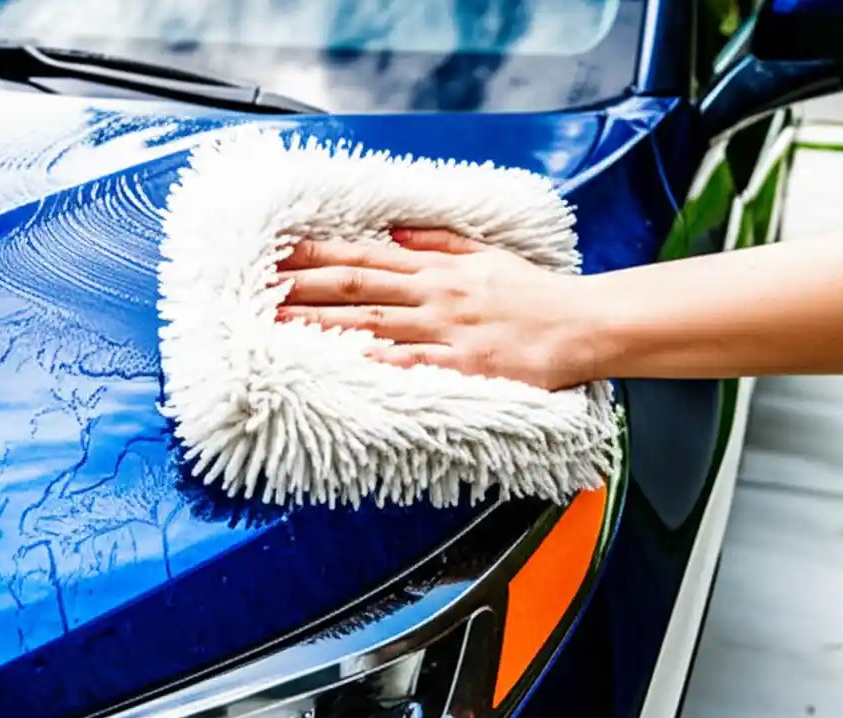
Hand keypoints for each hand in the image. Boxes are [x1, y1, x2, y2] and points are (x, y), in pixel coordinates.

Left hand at [275, 229, 600, 390]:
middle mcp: (433, 293)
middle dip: (303, 286)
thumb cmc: (535, 292)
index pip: (363, 254)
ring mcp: (445, 329)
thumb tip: (393, 229)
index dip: (317, 253)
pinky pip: (410, 363)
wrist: (583, 323)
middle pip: (355, 286)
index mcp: (436, 267)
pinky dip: (372, 362)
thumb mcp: (485, 254)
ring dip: (321, 323)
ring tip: (279, 326)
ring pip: (371, 323)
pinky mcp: (463, 363)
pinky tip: (338, 362)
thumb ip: (437, 241)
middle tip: (259, 290)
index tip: (278, 253)